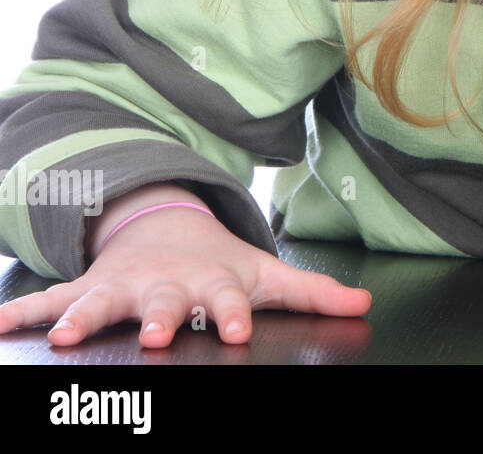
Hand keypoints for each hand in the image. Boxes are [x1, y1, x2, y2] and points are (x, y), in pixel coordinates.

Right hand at [0, 204, 370, 346]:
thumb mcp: (268, 274)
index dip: (229, 314)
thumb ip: (314, 293)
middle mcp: (166, 286)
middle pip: (163, 304)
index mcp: (213, 284)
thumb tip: (365, 306)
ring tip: (64, 338)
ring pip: (100, 302)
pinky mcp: (89, 289)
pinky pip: (49, 301)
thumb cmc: (222, 264)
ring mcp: (124, 287)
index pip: (226, 300)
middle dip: (158, 320)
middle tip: (152, 337)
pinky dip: (21, 313)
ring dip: (82, 317)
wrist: (169, 227)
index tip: (232, 332)